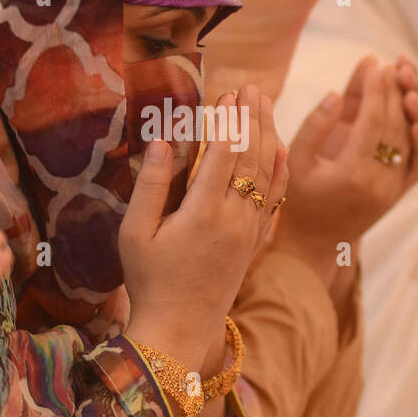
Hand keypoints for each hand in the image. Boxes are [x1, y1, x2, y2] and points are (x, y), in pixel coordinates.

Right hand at [120, 85, 286, 371]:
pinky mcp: (255, 244)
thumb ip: (149, 186)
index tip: (228, 93)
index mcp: (202, 213)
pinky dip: (280, 171)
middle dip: (252, 118)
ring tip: (266, 105)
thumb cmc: (149, 281)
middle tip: (252, 87)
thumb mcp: (135, 234)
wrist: (179, 329)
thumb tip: (160, 141)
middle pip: (250, 157)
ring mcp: (249, 232)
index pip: (223, 153)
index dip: (228, 120)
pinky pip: (275, 199)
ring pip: (267, 174)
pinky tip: (282, 150)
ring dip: (268, 136)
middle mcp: (233, 218)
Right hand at [272, 55, 417, 286]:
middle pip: (395, 126)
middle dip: (393, 90)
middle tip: (389, 63)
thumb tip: (338, 93)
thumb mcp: (294, 161)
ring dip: (411, 104)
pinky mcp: (400, 192)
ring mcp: (394, 189)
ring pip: (413, 139)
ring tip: (404, 74)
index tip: (374, 63)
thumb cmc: (297, 200)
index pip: (372, 122)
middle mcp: (380, 183)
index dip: (375, 90)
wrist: (315, 243)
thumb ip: (315, 126)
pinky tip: (417, 110)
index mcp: (352, 174)